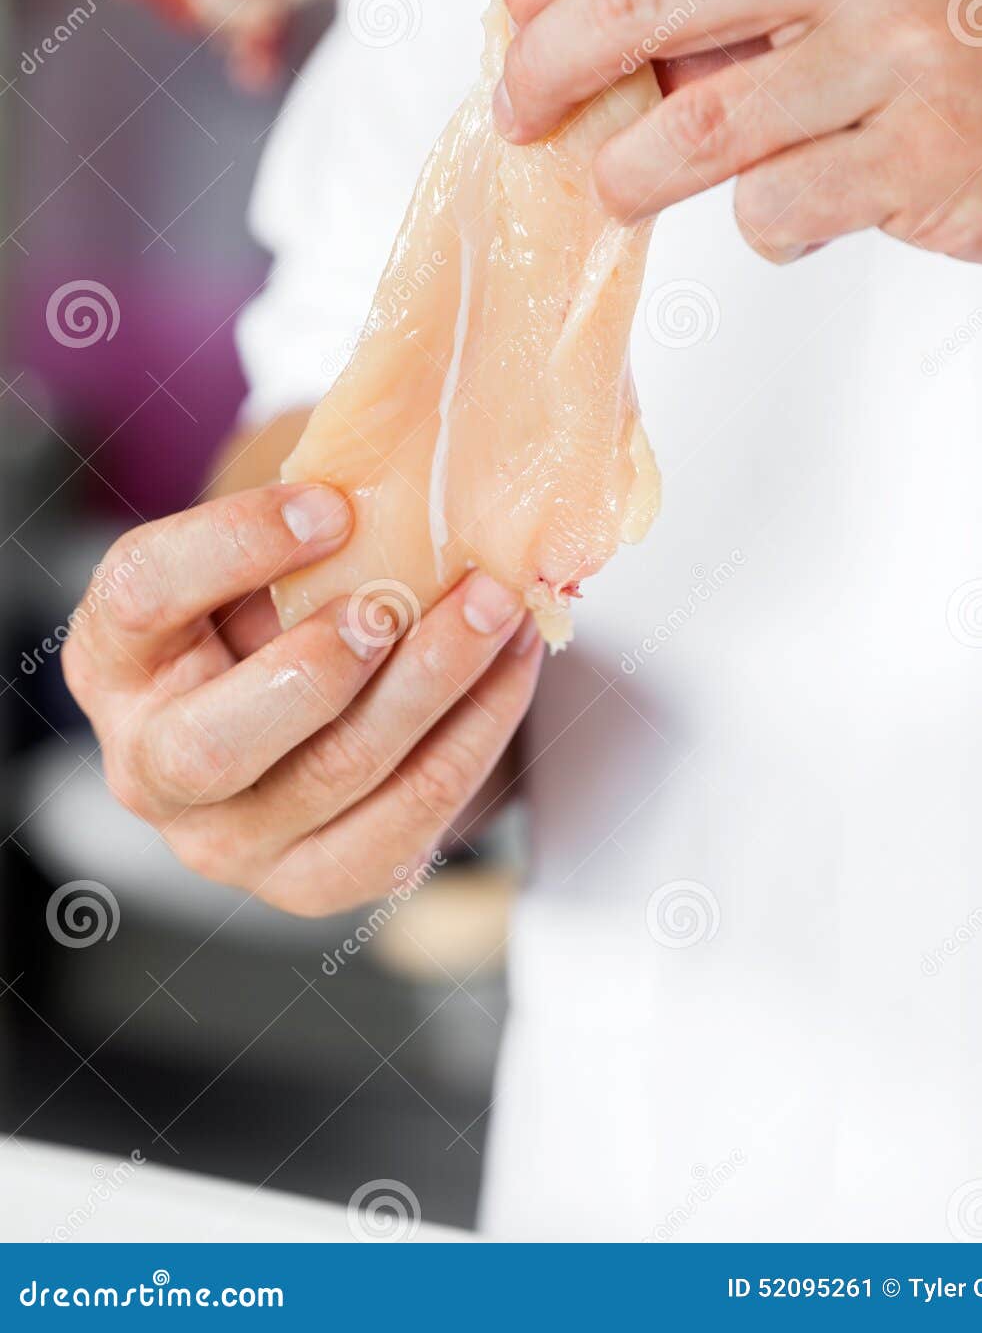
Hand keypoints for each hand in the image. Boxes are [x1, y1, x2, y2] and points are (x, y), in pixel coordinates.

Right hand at [62, 485, 540, 916]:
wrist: (291, 719)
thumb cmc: (268, 614)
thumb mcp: (253, 563)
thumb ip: (298, 524)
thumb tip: (407, 458)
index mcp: (113, 660)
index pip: (143, 595)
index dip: (234, 545)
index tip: (332, 506)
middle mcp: (148, 769)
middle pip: (215, 743)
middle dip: (321, 667)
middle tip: (399, 602)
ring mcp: (229, 844)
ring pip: (337, 777)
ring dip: (435, 684)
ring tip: (496, 607)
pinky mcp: (313, 882)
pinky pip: (408, 821)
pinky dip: (475, 734)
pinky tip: (510, 667)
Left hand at [495, 0, 981, 265]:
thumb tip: (621, 38)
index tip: (514, 12)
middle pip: (636, 0)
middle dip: (546, 69)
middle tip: (519, 114)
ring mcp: (893, 52)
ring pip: (688, 129)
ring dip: (625, 174)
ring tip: (618, 189)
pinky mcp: (917, 159)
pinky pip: (775, 211)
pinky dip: (762, 230)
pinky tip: (791, 219)